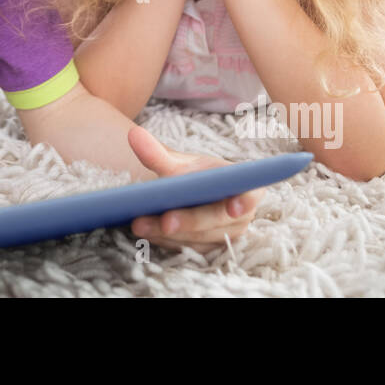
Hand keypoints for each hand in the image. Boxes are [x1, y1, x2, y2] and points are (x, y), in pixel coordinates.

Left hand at [127, 126, 264, 253]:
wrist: (189, 193)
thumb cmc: (192, 174)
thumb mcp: (177, 162)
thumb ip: (157, 152)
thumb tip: (134, 134)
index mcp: (243, 187)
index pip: (250, 195)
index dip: (244, 202)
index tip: (233, 208)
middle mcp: (240, 216)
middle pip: (215, 221)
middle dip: (189, 221)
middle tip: (165, 221)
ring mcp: (225, 236)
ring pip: (198, 238)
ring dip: (169, 234)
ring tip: (140, 225)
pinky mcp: (207, 250)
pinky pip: (187, 248)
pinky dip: (166, 241)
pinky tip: (146, 233)